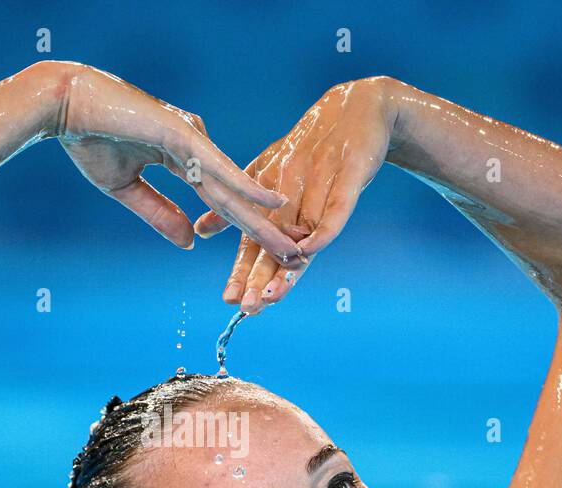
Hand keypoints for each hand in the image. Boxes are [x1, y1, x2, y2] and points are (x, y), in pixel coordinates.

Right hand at [56, 64, 303, 264]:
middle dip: (265, 229)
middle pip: (237, 197)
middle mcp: (195, 146)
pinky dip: (247, 187)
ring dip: (265, 218)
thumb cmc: (88, 139)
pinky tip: (274, 204)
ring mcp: (192, 139)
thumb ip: (160, 214)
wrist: (64, 105)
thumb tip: (191, 245)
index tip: (267, 247)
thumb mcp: (127, 188)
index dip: (245, 224)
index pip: (220, 200)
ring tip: (293, 244)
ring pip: (234, 188)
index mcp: (181, 156)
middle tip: (296, 255)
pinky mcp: (183, 135)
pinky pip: (220, 168)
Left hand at [194, 78, 394, 313]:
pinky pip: (336, 206)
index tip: (229, 299)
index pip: (252, 238)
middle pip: (271, 239)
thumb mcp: (267, 169)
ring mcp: (318, 180)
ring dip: (286, 264)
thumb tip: (203, 230)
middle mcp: (286, 186)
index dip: (241, 270)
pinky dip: (325, 228)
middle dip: (257, 276)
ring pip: (300, 230)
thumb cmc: (310, 146)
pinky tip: (310, 251)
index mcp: (265, 189)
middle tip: (244, 307)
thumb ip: (237, 202)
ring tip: (271, 296)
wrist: (359, 107)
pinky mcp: (348, 173)